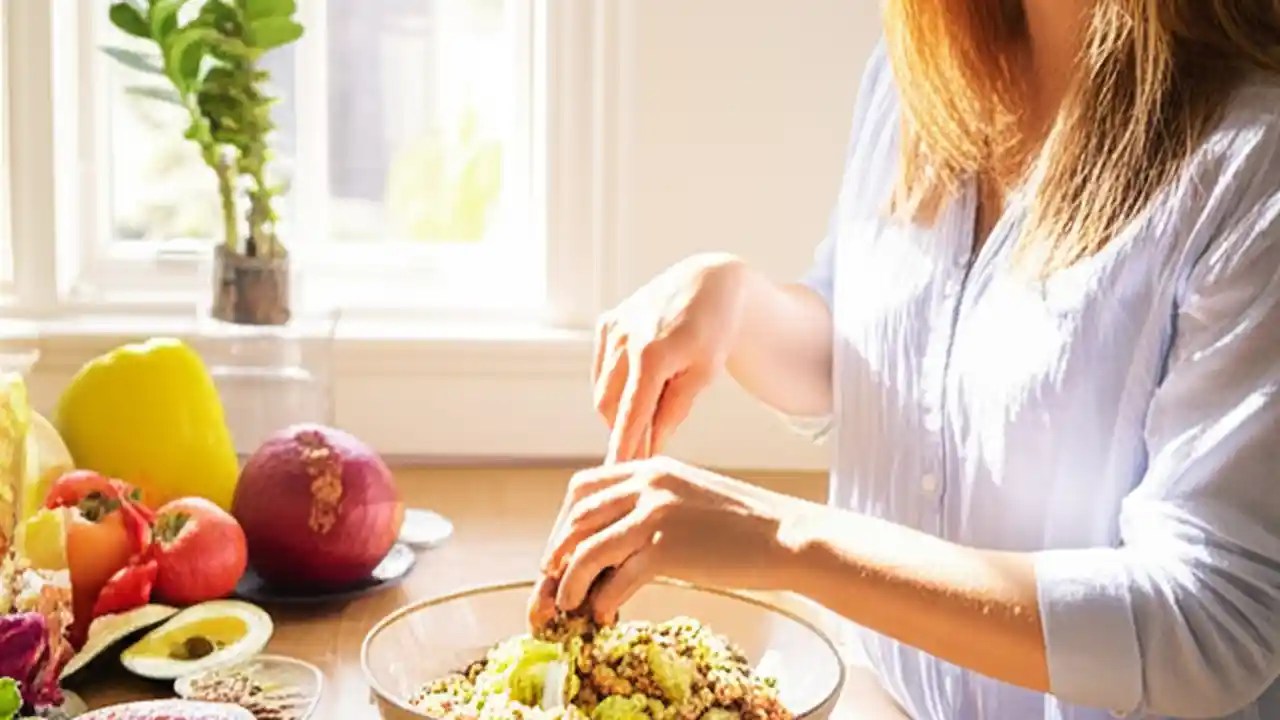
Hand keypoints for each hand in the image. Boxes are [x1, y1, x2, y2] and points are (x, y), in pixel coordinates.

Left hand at [532, 457, 802, 623]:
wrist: (786, 536)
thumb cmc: (744, 524)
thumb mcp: (689, 496)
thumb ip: (653, 503)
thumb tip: (617, 534)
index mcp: (652, 468)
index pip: (584, 486)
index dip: (565, 519)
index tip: (561, 546)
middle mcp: (648, 485)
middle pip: (577, 516)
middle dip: (558, 551)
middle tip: (553, 577)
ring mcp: (656, 515)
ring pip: (588, 548)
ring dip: (571, 580)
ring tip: (568, 602)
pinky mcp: (667, 549)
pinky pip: (617, 578)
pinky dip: (603, 600)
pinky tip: (605, 613)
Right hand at [594, 253, 750, 462]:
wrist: (708, 284)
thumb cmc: (713, 332)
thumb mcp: (705, 374)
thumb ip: (674, 410)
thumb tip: (651, 446)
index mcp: (654, 355)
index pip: (632, 415)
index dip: (623, 447)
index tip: (616, 473)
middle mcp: (626, 339)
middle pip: (612, 407)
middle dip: (626, 429)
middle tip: (650, 441)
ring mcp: (612, 329)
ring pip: (604, 392)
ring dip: (621, 409)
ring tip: (654, 403)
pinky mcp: (606, 323)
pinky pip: (602, 371)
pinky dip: (615, 386)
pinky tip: (639, 384)